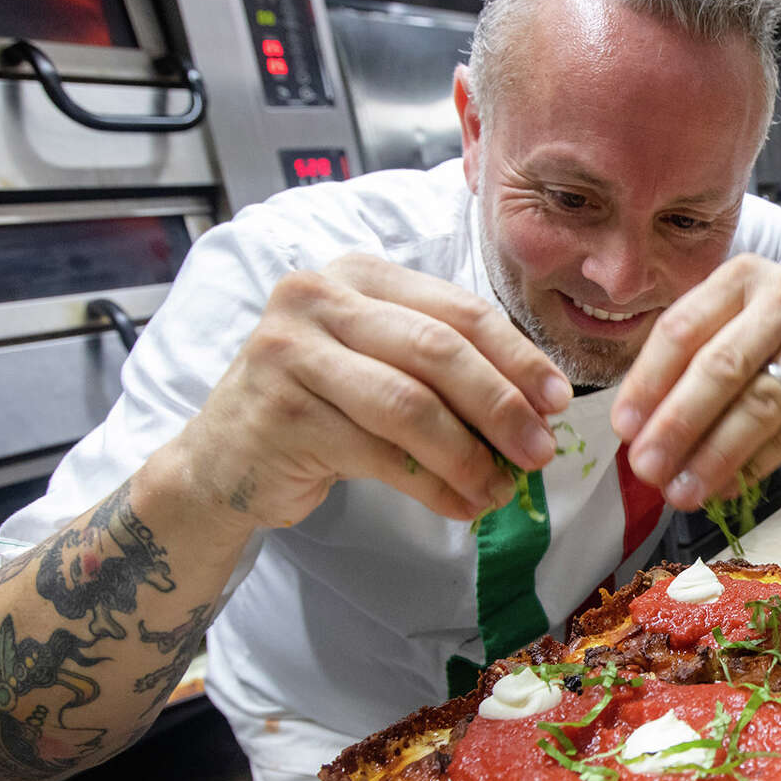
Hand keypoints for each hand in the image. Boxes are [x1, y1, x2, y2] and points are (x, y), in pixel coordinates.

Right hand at [170, 253, 571, 529]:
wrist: (223, 462)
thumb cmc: (321, 408)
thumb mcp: (381, 367)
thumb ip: (445, 371)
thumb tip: (538, 410)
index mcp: (359, 275)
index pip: (458, 310)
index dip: (517, 357)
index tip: (557, 401)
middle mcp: (318, 299)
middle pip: (438, 351)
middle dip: (501, 406)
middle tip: (539, 452)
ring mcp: (290, 353)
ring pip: (409, 406)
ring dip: (469, 455)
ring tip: (501, 489)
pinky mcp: (280, 413)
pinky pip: (380, 454)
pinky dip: (433, 485)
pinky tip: (461, 505)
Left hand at [610, 255, 780, 510]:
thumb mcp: (746, 315)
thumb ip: (696, 355)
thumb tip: (641, 425)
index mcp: (741, 277)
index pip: (682, 329)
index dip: (648, 382)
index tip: (624, 428)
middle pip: (720, 367)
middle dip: (677, 424)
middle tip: (646, 467)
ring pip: (758, 404)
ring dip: (714, 455)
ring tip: (682, 491)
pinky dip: (754, 466)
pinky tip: (726, 487)